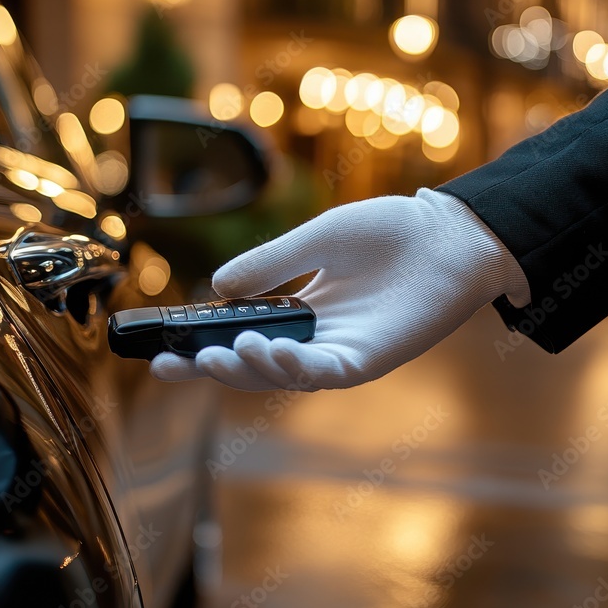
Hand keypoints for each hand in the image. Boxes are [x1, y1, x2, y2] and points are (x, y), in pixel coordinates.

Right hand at [149, 188, 528, 390]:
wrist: (446, 233)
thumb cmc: (389, 231)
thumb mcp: (316, 240)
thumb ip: (270, 264)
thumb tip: (217, 288)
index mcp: (301, 310)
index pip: (243, 335)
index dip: (201, 347)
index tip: (161, 353)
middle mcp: (317, 337)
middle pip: (254, 365)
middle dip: (212, 370)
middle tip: (174, 365)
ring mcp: (342, 350)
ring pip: (285, 376)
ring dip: (251, 369)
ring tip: (226, 350)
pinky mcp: (370, 358)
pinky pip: (325, 373)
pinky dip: (296, 368)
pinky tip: (272, 353)